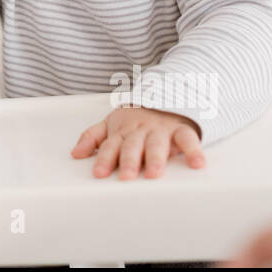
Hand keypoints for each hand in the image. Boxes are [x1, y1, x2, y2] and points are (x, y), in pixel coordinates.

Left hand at [70, 106, 205, 179]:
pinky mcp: (181, 130)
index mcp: (122, 131)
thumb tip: (75, 154)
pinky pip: (188, 139)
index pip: (111, 146)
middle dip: (129, 161)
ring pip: (157, 144)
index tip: (99, 173)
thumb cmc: (134, 117)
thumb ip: (92, 137)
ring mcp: (161, 130)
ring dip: (156, 158)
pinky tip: (197, 164)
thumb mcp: (110, 124)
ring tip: (154, 174)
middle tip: (127, 177)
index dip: (105, 159)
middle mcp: (140, 131)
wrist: (163, 94)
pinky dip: (194, 150)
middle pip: (133, 146)